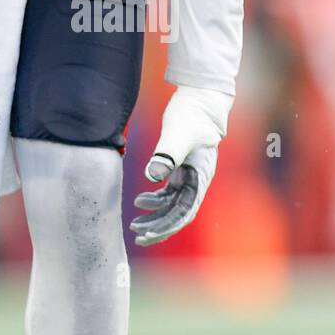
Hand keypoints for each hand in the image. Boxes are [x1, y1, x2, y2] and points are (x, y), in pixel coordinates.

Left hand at [129, 86, 231, 245]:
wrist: (199, 99)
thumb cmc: (191, 115)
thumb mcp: (177, 133)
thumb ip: (166, 154)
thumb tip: (152, 176)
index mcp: (200, 177)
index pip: (185, 212)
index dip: (168, 226)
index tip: (150, 234)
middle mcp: (196, 181)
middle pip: (178, 215)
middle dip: (159, 228)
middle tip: (138, 235)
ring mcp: (189, 177)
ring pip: (172, 207)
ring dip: (155, 217)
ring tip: (134, 223)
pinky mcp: (180, 170)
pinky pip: (168, 194)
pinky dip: (154, 201)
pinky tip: (139, 201)